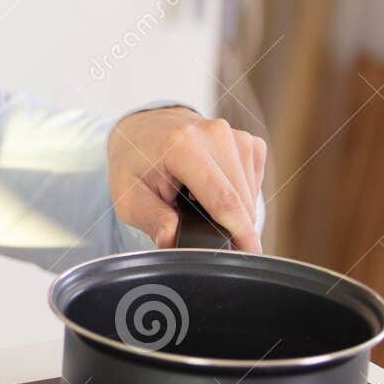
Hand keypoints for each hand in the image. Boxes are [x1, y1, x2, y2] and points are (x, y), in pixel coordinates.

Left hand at [107, 107, 266, 251]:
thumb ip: (152, 220)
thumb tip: (171, 242)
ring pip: (250, 195)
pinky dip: (238, 196)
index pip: (222, 198)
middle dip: (230, 227)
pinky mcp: (247, 142)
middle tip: (197, 228)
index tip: (251, 253)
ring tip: (197, 203)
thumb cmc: (134, 164)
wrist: (143, 129)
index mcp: (182, 146)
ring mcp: (234, 136)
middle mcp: (214, 135)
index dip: (240, 230)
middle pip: (241, 200)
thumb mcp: (129, 196)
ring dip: (232, 211)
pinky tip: (213, 191)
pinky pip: (254, 183)